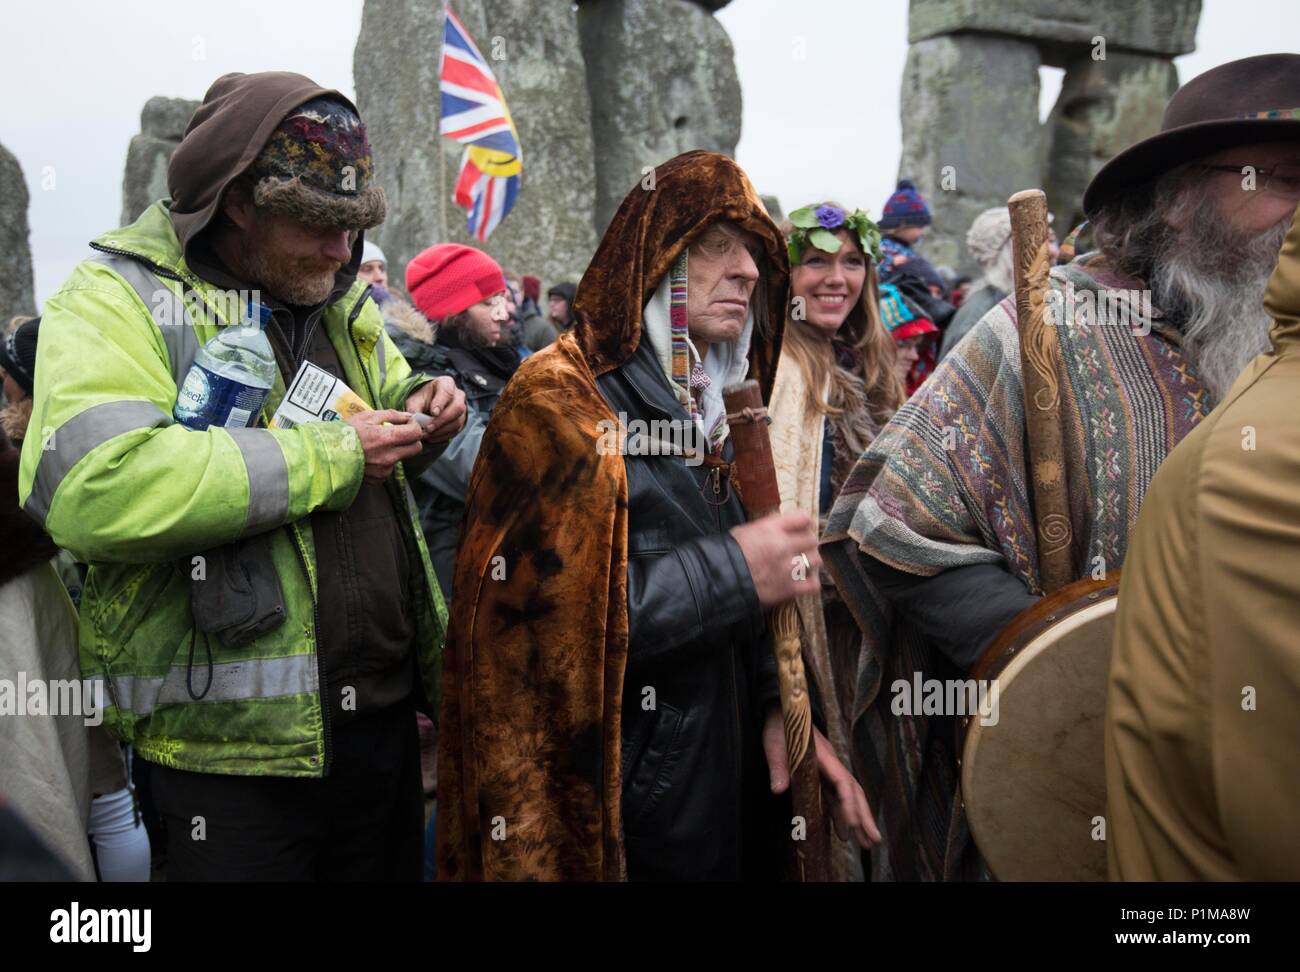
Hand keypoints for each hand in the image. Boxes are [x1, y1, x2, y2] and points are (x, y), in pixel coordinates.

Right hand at [343, 409, 425, 482]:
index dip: (415, 427)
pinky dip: (384, 462)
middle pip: (415, 449)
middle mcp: (388, 457)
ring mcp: (384, 470)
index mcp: (386, 438)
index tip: (409, 425)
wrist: (325, 456)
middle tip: (401, 434)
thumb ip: (391, 415)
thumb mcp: (366, 417)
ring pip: (401, 458)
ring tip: (376, 446)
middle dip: (412, 440)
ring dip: (395, 451)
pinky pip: (389, 469)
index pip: (415, 434)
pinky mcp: (379, 479)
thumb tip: (408, 416)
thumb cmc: (344, 433)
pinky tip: (370, 457)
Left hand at [406, 376, 465, 443]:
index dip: (441, 403)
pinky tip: (431, 437)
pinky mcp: (460, 422)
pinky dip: (442, 436)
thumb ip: (414, 408)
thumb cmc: (422, 399)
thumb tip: (415, 421)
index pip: (448, 392)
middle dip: (442, 420)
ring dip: (441, 430)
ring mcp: (462, 409)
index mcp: (446, 383)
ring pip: (457, 421)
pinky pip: (455, 431)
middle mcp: (458, 395)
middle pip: (458, 408)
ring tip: (427, 434)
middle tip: (428, 428)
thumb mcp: (415, 400)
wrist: (428, 405)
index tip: (433, 412)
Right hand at [730, 510, 820, 608]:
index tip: (800, 530)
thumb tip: (780, 526)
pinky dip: (810, 584)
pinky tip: (803, 582)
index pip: (803, 518)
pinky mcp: (789, 589)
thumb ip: (766, 528)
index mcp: (771, 528)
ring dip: (810, 562)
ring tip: (802, 566)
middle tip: (801, 549)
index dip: (804, 524)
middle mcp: (783, 545)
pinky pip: (813, 585)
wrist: (719, 580)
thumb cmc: (727, 554)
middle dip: (808, 544)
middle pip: (812, 540)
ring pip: (816, 560)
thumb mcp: (744, 531)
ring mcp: (788, 568)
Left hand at [762, 706, 880, 848]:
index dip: (849, 802)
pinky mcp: (822, 777)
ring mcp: (828, 772)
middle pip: (854, 792)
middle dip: (864, 816)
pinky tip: (844, 833)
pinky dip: (841, 815)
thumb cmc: (780, 728)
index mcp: (824, 757)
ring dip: (857, 819)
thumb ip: (778, 767)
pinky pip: (835, 798)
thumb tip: (778, 789)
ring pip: (848, 797)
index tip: (853, 822)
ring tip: (866, 843)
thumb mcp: (775, 745)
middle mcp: (831, 766)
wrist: (783, 713)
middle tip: (874, 840)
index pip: (843, 782)